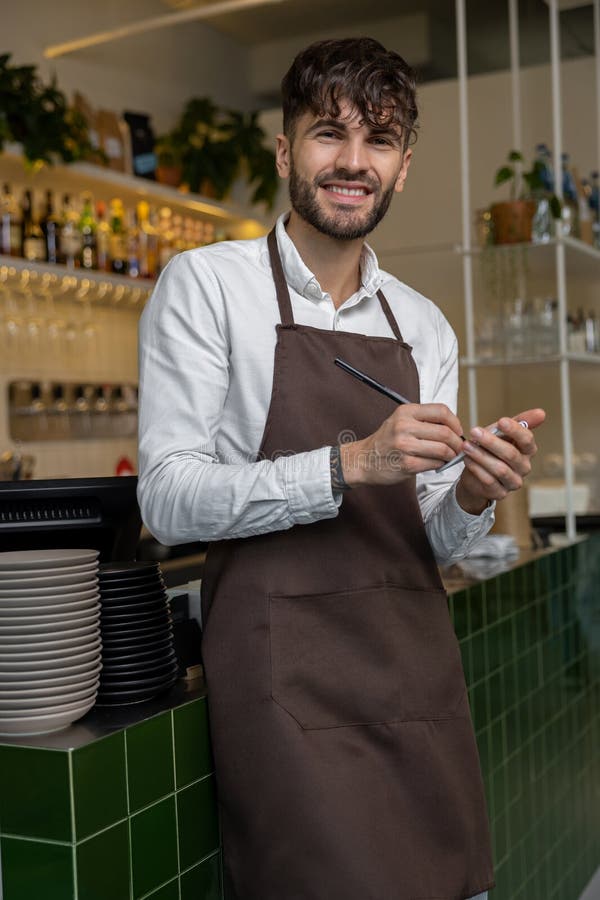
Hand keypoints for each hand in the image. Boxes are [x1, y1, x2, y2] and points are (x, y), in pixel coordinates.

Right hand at [340, 403, 464, 486]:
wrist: (363, 460)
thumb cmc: (386, 441)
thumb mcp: (400, 421)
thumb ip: (423, 420)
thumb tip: (453, 427)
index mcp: (405, 412)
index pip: (441, 411)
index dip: (455, 421)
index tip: (457, 430)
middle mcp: (404, 426)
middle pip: (445, 432)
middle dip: (457, 442)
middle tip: (458, 447)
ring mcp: (405, 446)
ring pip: (442, 449)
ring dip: (451, 455)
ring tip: (450, 456)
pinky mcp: (406, 464)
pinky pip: (434, 464)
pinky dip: (441, 465)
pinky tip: (438, 464)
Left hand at [455, 408, 545, 514]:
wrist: (475, 475)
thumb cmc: (491, 451)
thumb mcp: (502, 433)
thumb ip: (520, 422)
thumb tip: (541, 413)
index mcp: (527, 451)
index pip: (527, 440)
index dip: (515, 430)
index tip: (501, 421)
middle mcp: (523, 467)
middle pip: (511, 454)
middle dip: (491, 442)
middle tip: (475, 431)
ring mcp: (513, 482)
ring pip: (499, 468)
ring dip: (480, 455)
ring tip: (467, 446)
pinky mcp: (500, 493)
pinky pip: (489, 481)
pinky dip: (476, 468)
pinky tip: (467, 459)